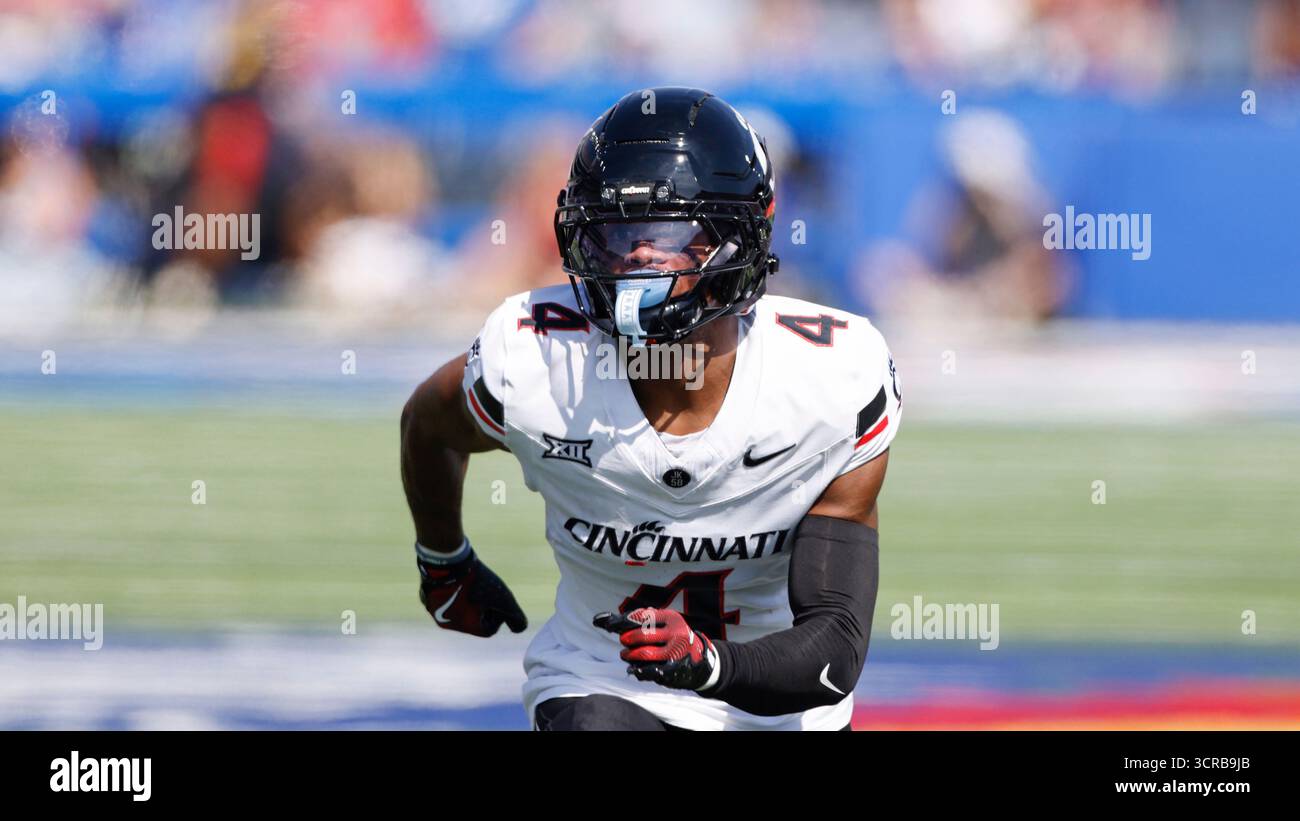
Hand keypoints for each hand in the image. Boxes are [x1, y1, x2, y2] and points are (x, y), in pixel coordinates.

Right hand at [419, 547, 526, 636]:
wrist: (447, 560)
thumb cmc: (477, 581)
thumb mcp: (504, 599)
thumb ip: (516, 617)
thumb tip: (519, 629)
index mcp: (462, 626)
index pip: (487, 629)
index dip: (497, 615)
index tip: (497, 600)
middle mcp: (444, 622)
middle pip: (470, 619)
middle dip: (480, 607)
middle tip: (485, 591)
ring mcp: (432, 608)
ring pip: (455, 607)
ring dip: (466, 599)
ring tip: (472, 584)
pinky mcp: (426, 594)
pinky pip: (442, 596)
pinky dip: (452, 590)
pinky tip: (458, 577)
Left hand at [593, 608, 717, 690]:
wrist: (699, 660)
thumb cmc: (669, 638)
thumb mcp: (658, 624)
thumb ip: (630, 621)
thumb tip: (597, 619)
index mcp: (670, 618)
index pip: (642, 616)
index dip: (622, 621)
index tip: (610, 626)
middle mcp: (675, 633)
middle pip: (641, 635)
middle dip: (626, 639)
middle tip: (624, 641)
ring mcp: (675, 652)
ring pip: (644, 654)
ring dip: (629, 655)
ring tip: (626, 654)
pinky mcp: (674, 670)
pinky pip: (651, 671)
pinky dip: (638, 671)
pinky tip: (633, 670)